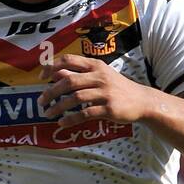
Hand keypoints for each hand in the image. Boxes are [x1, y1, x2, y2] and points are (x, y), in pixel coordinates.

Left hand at [37, 54, 151, 127]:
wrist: (142, 101)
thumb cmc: (117, 88)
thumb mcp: (99, 76)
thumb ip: (78, 74)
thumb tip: (55, 74)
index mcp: (95, 66)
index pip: (69, 60)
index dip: (52, 66)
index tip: (41, 77)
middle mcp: (100, 76)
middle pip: (69, 81)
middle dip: (51, 92)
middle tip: (41, 102)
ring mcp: (105, 92)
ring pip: (75, 98)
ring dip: (58, 107)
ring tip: (48, 113)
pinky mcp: (109, 108)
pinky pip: (85, 113)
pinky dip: (71, 119)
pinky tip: (62, 123)